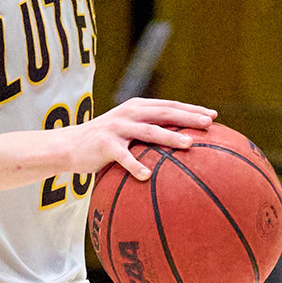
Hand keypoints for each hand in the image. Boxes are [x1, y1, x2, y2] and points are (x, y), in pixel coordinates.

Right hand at [58, 98, 216, 180]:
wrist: (68, 146)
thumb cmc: (104, 142)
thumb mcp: (126, 130)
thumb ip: (148, 131)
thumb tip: (182, 144)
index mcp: (136, 108)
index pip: (168, 106)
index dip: (191, 109)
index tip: (213, 116)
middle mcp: (128, 114)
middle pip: (163, 113)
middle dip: (187, 117)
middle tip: (208, 124)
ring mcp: (116, 128)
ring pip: (148, 131)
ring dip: (169, 136)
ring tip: (189, 144)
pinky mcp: (104, 144)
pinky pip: (123, 157)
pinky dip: (135, 166)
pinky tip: (147, 176)